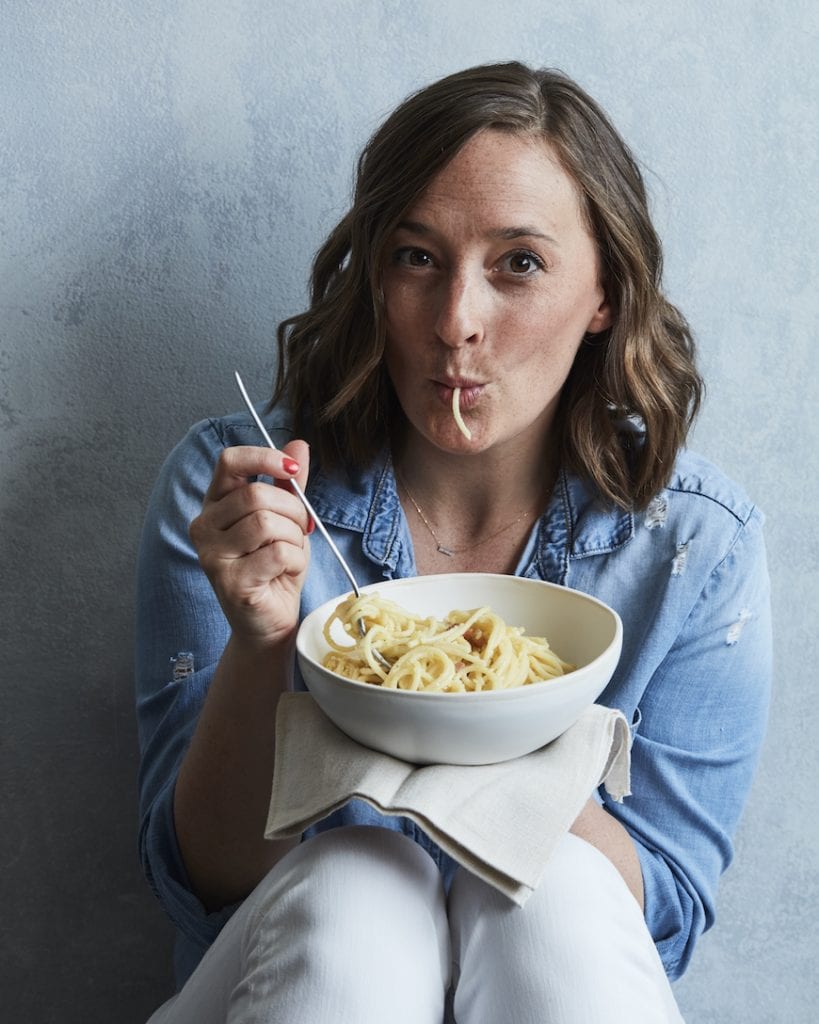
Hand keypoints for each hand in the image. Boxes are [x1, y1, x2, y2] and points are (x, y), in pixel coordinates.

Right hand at [189, 441, 312, 647]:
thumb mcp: (286, 520)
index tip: (292, 469)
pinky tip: (287, 573)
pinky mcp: (229, 582)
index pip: (229, 462)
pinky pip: (277, 553)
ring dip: (294, 537)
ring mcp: (212, 555)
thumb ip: (289, 485)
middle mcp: (204, 526)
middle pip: (256, 494)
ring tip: (291, 553)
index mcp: (216, 504)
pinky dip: (296, 561)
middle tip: (302, 530)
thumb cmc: (275, 568)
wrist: (270, 622)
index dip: (264, 457)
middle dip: (293, 509)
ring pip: (266, 522)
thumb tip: (299, 445)